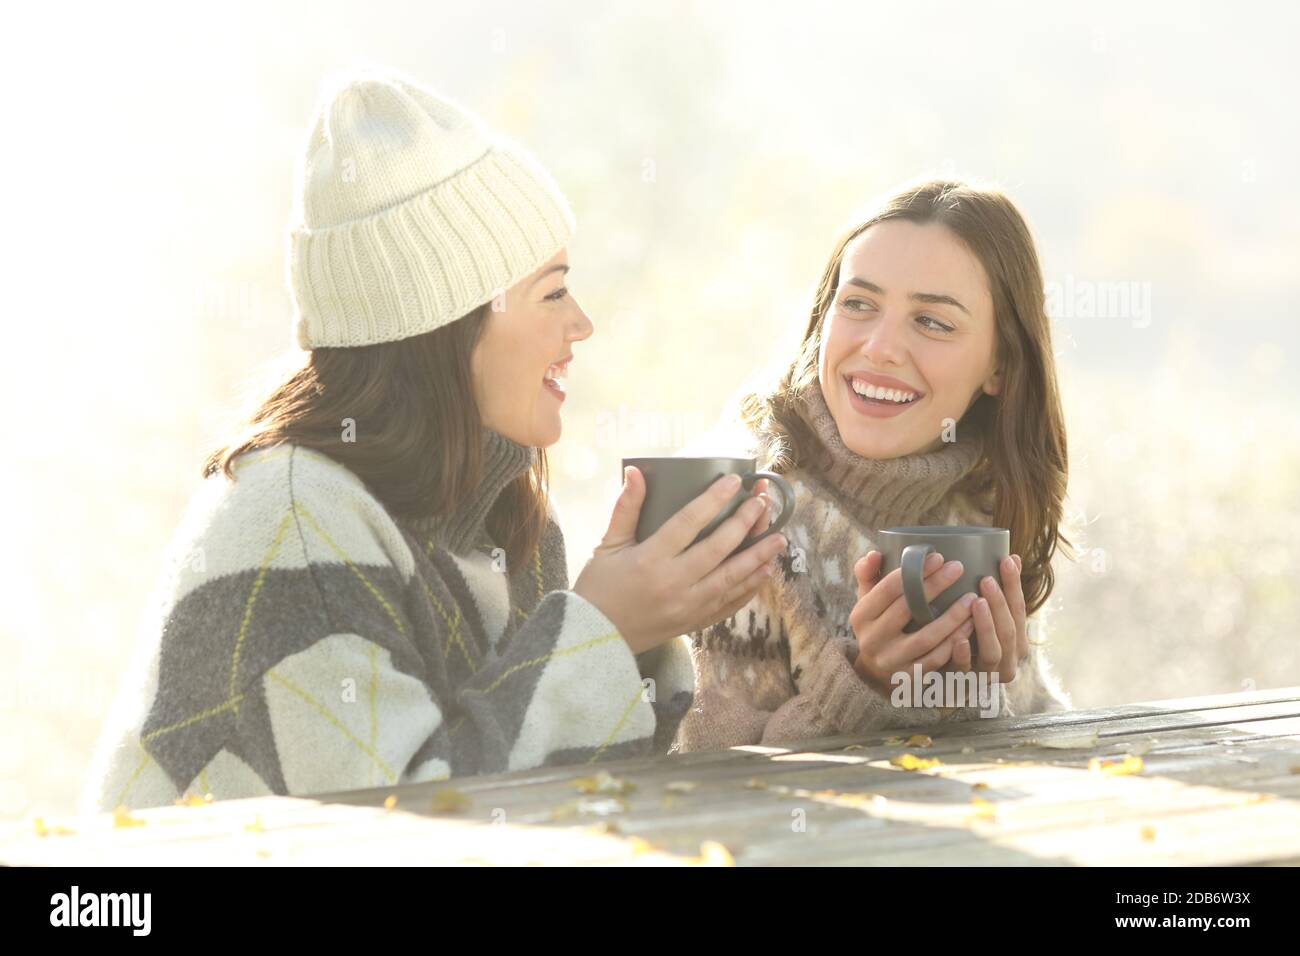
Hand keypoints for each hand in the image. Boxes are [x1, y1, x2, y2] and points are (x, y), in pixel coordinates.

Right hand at [573, 467, 787, 654]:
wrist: (594, 639)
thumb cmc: (598, 588)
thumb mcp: (607, 546)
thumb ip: (625, 509)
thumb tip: (636, 473)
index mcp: (650, 560)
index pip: (689, 523)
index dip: (714, 500)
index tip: (734, 482)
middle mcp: (674, 583)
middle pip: (718, 549)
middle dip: (745, 524)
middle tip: (763, 504)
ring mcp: (687, 606)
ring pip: (731, 579)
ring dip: (757, 557)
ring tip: (778, 538)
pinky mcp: (694, 623)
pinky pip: (729, 605)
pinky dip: (749, 588)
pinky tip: (764, 572)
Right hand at [848, 550, 977, 697]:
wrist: (872, 673)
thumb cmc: (877, 625)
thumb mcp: (867, 601)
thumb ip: (868, 575)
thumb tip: (874, 553)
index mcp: (861, 615)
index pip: (888, 589)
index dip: (913, 572)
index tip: (938, 557)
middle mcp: (872, 639)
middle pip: (907, 609)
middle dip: (935, 586)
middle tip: (958, 568)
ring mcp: (890, 661)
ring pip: (926, 637)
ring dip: (952, 617)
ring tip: (972, 598)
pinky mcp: (908, 677)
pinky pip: (936, 659)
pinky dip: (955, 642)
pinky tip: (971, 626)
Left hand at [945, 554, 1027, 685]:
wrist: (951, 684)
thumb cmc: (972, 643)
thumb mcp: (988, 619)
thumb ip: (999, 594)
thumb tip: (1012, 556)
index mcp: (1017, 641)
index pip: (1020, 610)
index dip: (1014, 586)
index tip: (1006, 561)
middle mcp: (1009, 660)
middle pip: (1008, 630)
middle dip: (999, 604)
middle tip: (987, 580)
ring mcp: (988, 674)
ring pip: (992, 651)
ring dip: (985, 626)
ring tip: (976, 603)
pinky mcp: (965, 683)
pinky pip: (965, 670)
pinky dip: (963, 654)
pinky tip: (957, 638)